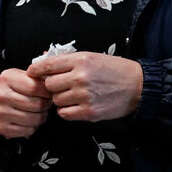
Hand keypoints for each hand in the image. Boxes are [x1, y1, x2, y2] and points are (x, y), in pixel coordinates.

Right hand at [0, 68, 49, 139]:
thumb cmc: (10, 89)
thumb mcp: (20, 76)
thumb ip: (37, 78)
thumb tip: (54, 86)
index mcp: (7, 79)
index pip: (35, 88)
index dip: (47, 92)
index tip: (47, 94)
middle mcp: (1, 96)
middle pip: (37, 105)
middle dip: (45, 105)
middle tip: (43, 104)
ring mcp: (0, 113)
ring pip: (34, 119)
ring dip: (40, 117)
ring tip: (35, 112)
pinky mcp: (1, 127)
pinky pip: (28, 130)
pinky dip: (31, 127)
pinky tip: (27, 120)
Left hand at [28, 51, 143, 122]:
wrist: (139, 86)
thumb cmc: (114, 70)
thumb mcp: (92, 57)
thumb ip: (67, 61)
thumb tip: (41, 61)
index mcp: (80, 60)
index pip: (47, 65)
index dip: (36, 70)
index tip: (32, 73)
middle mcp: (80, 77)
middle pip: (48, 85)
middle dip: (53, 87)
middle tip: (63, 87)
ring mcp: (84, 96)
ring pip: (56, 100)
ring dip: (61, 99)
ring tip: (75, 95)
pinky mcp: (89, 112)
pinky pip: (64, 114)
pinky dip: (67, 111)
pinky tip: (77, 105)